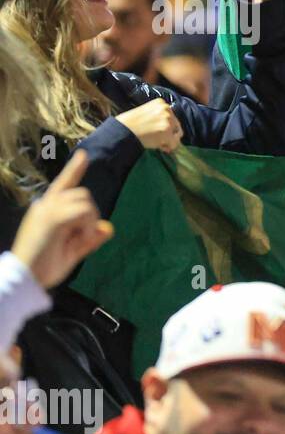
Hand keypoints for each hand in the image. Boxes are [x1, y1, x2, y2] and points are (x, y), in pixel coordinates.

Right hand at [11, 151, 113, 288]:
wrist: (26, 278)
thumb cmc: (45, 267)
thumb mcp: (72, 251)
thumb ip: (90, 239)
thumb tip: (108, 228)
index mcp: (47, 210)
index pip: (63, 184)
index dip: (74, 169)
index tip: (83, 154)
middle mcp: (46, 205)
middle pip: (82, 194)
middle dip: (91, 215)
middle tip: (83, 237)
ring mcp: (47, 209)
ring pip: (84, 201)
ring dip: (89, 220)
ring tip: (78, 239)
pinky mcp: (52, 216)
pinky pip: (83, 210)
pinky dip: (87, 225)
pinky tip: (78, 238)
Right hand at [117, 98, 183, 152]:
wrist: (121, 130)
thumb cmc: (129, 124)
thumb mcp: (146, 114)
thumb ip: (158, 117)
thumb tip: (170, 130)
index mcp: (161, 103)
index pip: (172, 117)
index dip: (167, 128)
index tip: (158, 133)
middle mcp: (166, 109)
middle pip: (177, 126)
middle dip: (169, 135)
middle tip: (158, 141)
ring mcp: (168, 119)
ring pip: (177, 136)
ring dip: (168, 142)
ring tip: (156, 143)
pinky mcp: (167, 130)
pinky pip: (174, 144)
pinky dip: (168, 147)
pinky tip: (158, 146)